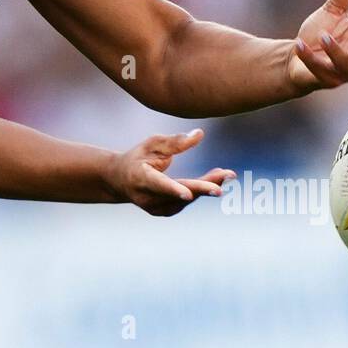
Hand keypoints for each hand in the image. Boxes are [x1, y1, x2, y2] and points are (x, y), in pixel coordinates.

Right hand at [107, 129, 235, 216]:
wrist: (120, 180)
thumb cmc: (137, 157)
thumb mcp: (152, 143)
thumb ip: (175, 142)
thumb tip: (199, 134)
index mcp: (140, 178)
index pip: (158, 185)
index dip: (173, 189)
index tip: (188, 195)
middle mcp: (147, 197)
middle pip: (179, 194)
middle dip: (204, 186)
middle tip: (227, 176)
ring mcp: (155, 208)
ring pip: (186, 200)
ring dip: (208, 186)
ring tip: (227, 174)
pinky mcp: (164, 212)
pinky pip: (186, 202)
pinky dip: (201, 191)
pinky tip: (216, 180)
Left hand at [288, 0, 347, 91]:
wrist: (297, 58)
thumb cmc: (321, 34)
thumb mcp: (331, 12)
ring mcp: (344, 71)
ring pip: (346, 64)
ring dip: (335, 50)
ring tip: (324, 35)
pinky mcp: (326, 79)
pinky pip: (319, 69)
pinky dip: (309, 57)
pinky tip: (299, 44)